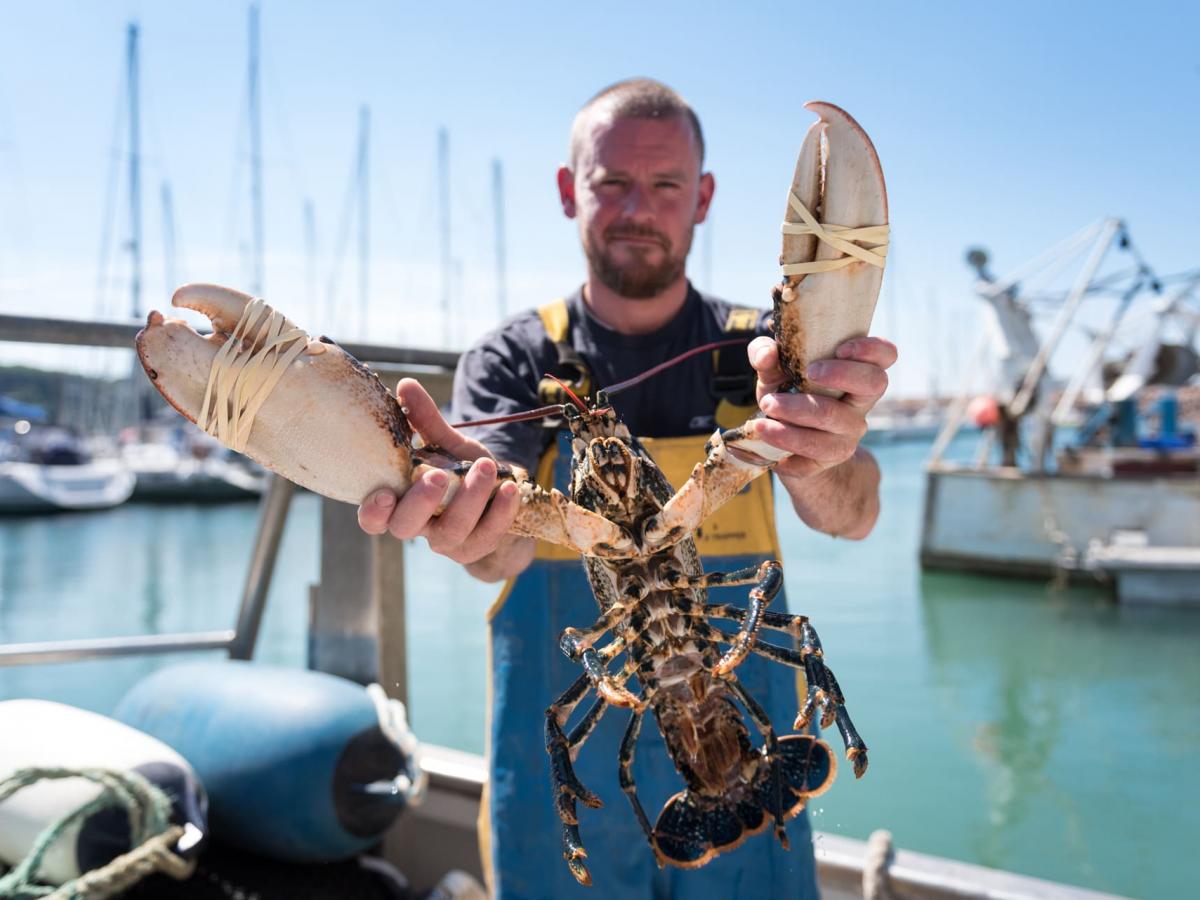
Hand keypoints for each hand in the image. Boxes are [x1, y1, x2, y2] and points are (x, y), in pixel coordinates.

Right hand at [356, 378, 521, 564]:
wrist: (502, 501)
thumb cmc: (464, 473)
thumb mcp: (447, 446)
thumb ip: (426, 421)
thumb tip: (406, 385)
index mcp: (402, 503)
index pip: (375, 519)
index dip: (373, 512)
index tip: (384, 494)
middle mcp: (421, 526)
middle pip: (406, 528)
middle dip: (420, 503)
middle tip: (437, 476)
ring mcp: (451, 541)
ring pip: (452, 530)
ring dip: (469, 499)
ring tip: (486, 466)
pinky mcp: (481, 547)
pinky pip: (489, 534)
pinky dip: (500, 511)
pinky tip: (510, 488)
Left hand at [747, 335, 896, 479]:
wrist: (781, 450)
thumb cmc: (786, 397)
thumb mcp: (773, 372)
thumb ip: (766, 354)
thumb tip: (767, 353)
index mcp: (854, 374)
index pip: (885, 356)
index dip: (871, 349)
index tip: (841, 348)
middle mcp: (859, 405)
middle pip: (873, 383)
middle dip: (840, 374)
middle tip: (807, 373)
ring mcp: (847, 435)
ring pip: (833, 419)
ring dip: (796, 412)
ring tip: (766, 406)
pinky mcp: (827, 460)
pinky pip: (810, 453)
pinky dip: (782, 442)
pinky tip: (764, 435)